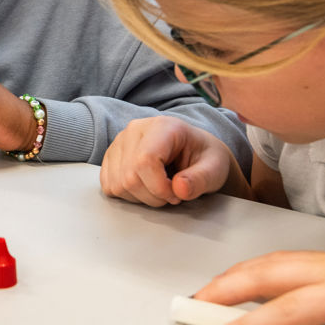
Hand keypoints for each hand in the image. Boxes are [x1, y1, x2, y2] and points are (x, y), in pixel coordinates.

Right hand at [100, 116, 243, 206]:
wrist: (193, 151)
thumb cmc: (203, 156)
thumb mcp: (216, 168)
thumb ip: (201, 179)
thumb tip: (179, 189)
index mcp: (162, 127)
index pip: (145, 160)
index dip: (159, 187)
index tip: (176, 195)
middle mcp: (134, 130)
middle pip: (129, 176)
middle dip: (153, 196)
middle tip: (171, 194)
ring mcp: (118, 143)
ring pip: (117, 184)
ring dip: (140, 197)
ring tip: (158, 189)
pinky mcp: (110, 157)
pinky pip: (108, 185)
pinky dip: (127, 195)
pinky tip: (144, 187)